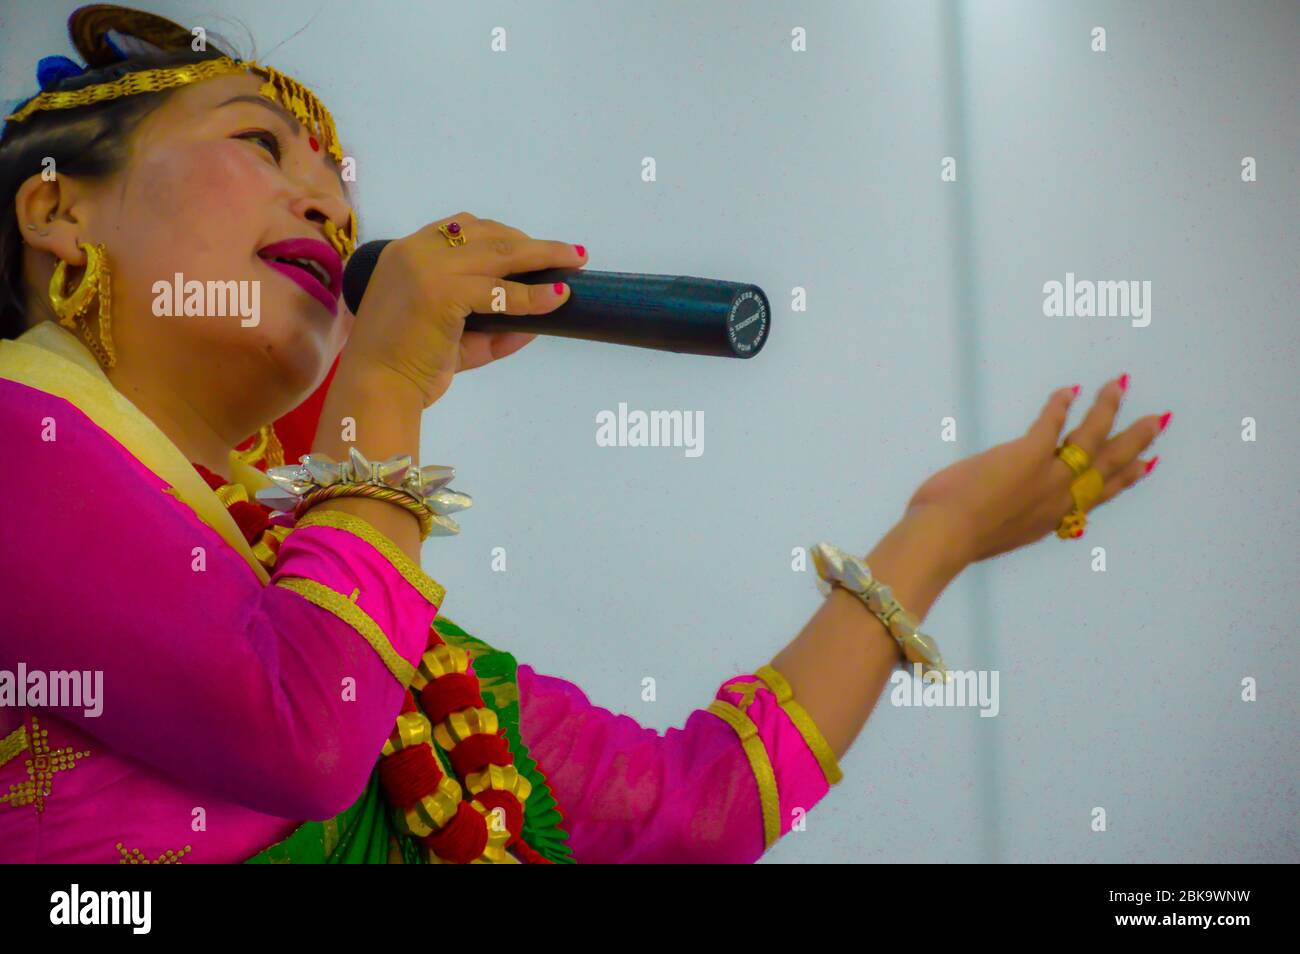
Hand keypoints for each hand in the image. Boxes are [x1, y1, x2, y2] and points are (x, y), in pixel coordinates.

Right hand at [338, 212, 586, 408]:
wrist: (376, 389)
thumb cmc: (408, 367)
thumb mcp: (457, 339)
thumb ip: (495, 325)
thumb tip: (541, 317)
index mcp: (408, 253)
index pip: (463, 228)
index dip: (504, 235)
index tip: (534, 247)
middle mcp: (416, 251)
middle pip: (488, 234)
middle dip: (533, 243)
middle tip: (570, 254)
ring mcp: (427, 268)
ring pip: (500, 253)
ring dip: (543, 255)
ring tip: (574, 261)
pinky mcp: (441, 291)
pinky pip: (500, 291)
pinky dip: (533, 295)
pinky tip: (557, 297)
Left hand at [906, 375, 1169, 564]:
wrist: (946, 538)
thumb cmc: (953, 540)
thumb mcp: (995, 536)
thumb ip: (1006, 521)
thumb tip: (996, 509)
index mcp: (1051, 520)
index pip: (1098, 496)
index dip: (1125, 479)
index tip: (1146, 465)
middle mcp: (1059, 499)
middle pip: (1110, 466)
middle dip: (1136, 441)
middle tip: (1158, 420)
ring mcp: (1047, 477)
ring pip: (1090, 438)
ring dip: (1106, 410)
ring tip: (1117, 385)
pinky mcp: (1028, 455)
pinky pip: (1052, 423)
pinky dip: (1060, 404)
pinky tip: (1067, 389)